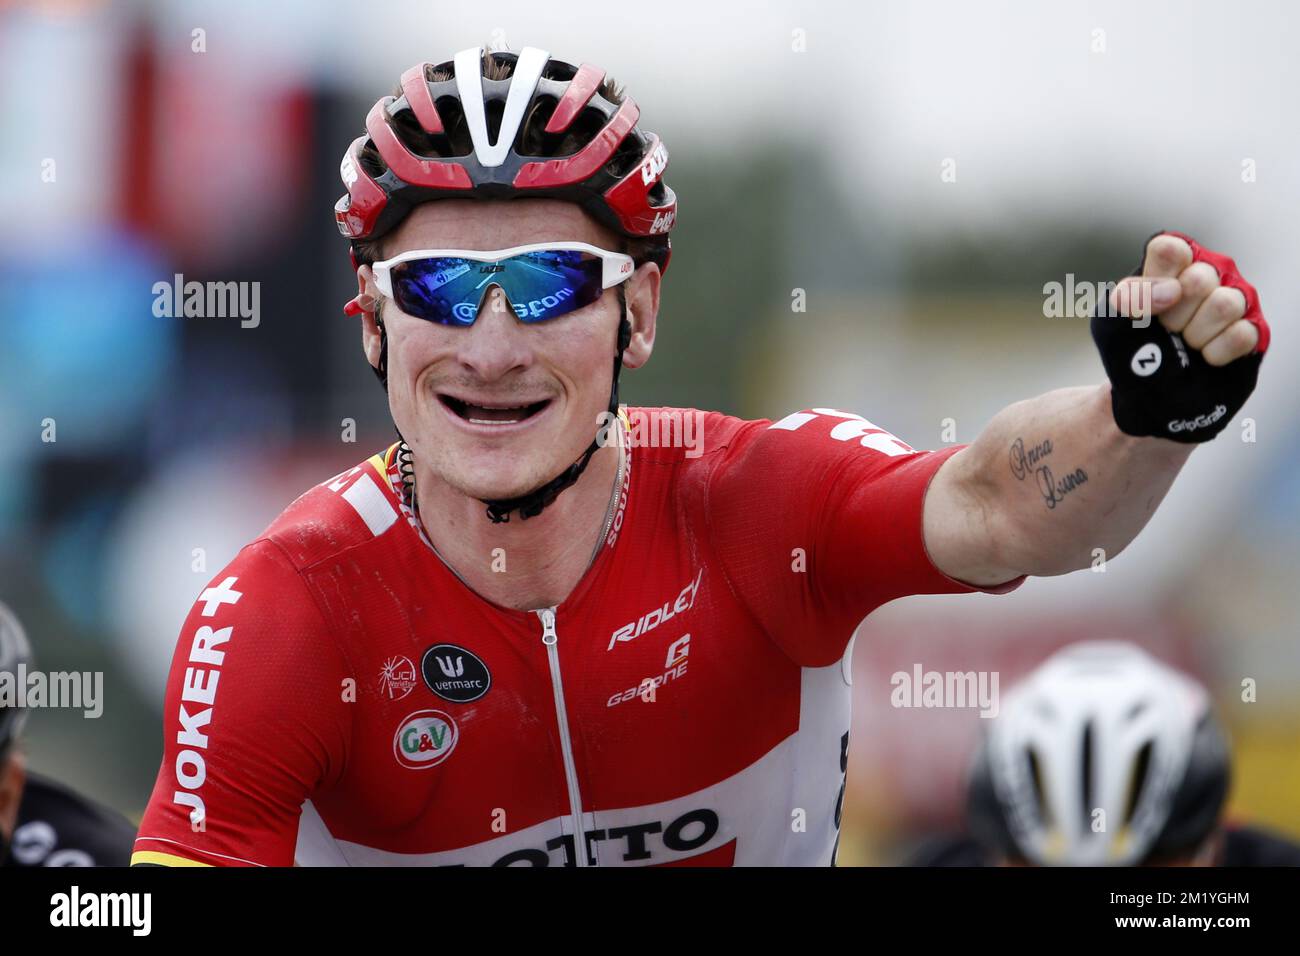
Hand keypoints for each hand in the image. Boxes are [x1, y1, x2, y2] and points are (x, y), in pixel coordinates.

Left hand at [1091, 231, 1270, 442]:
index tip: (1149, 309)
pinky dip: (1214, 353)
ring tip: (1185, 345)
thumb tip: (1173, 291)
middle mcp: (1208, 275)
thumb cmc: (1130, 353)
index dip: (1156, 282)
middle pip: (1199, 279)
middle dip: (1173, 316)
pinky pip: (1241, 334)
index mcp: (1172, 266)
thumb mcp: (1110, 324)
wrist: (1148, 397)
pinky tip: (1205, 358)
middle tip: (1166, 332)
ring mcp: (1233, 301)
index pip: (1170, 249)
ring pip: (1225, 304)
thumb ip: (1128, 296)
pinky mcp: (1252, 330)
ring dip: (1195, 335)